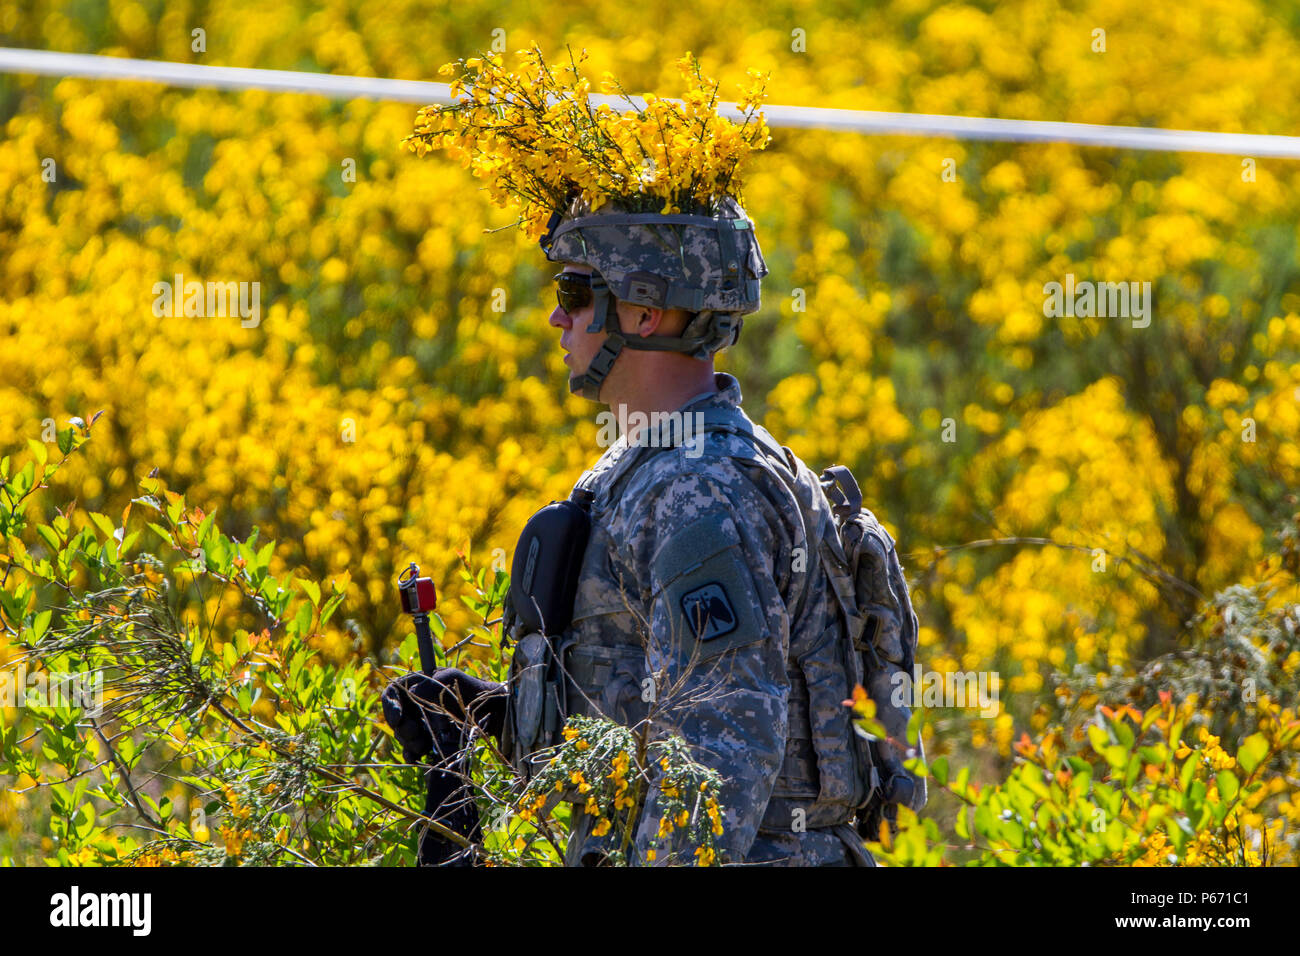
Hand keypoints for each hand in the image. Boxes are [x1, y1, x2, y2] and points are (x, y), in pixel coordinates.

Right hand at [381, 669, 506, 762]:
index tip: (398, 718)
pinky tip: (417, 758)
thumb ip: (430, 684)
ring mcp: (419, 724)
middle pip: (395, 719)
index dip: (390, 706)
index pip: (392, 694)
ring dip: (410, 742)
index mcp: (415, 686)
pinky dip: (412, 755)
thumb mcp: (451, 679)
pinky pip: (411, 750)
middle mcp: (413, 705)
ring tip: (425, 745)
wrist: (489, 712)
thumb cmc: (471, 690)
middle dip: (403, 729)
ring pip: (403, 736)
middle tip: (416, 734)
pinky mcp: (426, 741)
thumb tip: (412, 694)